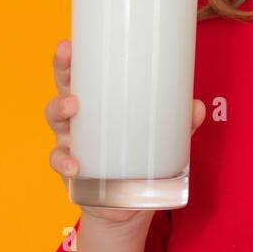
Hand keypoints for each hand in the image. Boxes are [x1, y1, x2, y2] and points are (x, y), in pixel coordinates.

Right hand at [44, 39, 207, 225]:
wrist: (126, 209)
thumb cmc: (141, 163)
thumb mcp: (163, 142)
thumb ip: (180, 127)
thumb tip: (197, 107)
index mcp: (98, 104)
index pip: (82, 74)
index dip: (73, 57)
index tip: (71, 41)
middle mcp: (78, 120)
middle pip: (63, 87)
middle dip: (62, 68)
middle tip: (66, 55)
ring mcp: (70, 143)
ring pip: (55, 120)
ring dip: (59, 109)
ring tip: (72, 107)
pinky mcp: (69, 171)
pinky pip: (59, 161)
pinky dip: (64, 161)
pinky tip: (75, 165)